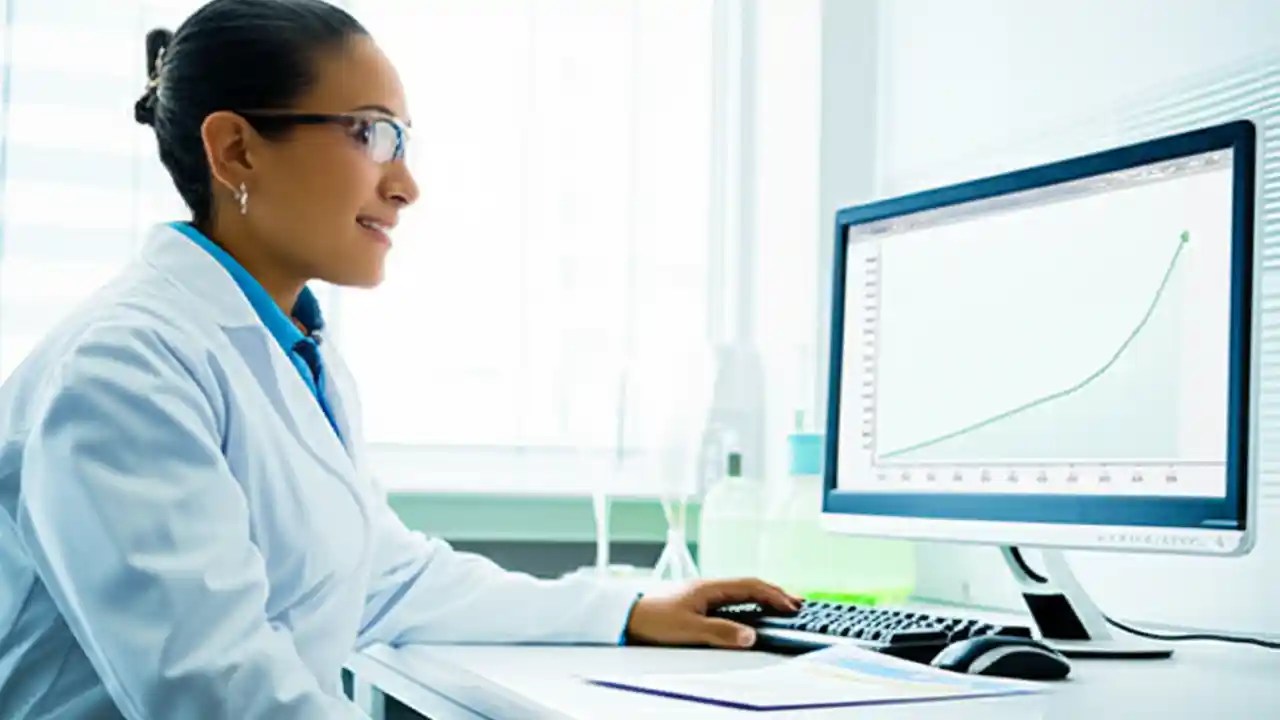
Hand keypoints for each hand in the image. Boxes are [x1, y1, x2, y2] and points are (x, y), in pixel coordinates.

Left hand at [624, 578, 801, 649]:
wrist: (626, 617)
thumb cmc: (653, 619)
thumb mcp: (689, 630)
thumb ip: (720, 633)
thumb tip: (750, 636)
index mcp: (709, 588)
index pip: (750, 586)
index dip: (774, 596)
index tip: (793, 606)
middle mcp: (708, 587)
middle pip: (749, 586)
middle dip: (774, 593)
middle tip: (796, 603)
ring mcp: (703, 594)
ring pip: (740, 592)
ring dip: (762, 598)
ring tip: (781, 606)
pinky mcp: (697, 604)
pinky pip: (731, 600)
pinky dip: (748, 604)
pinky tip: (752, 613)